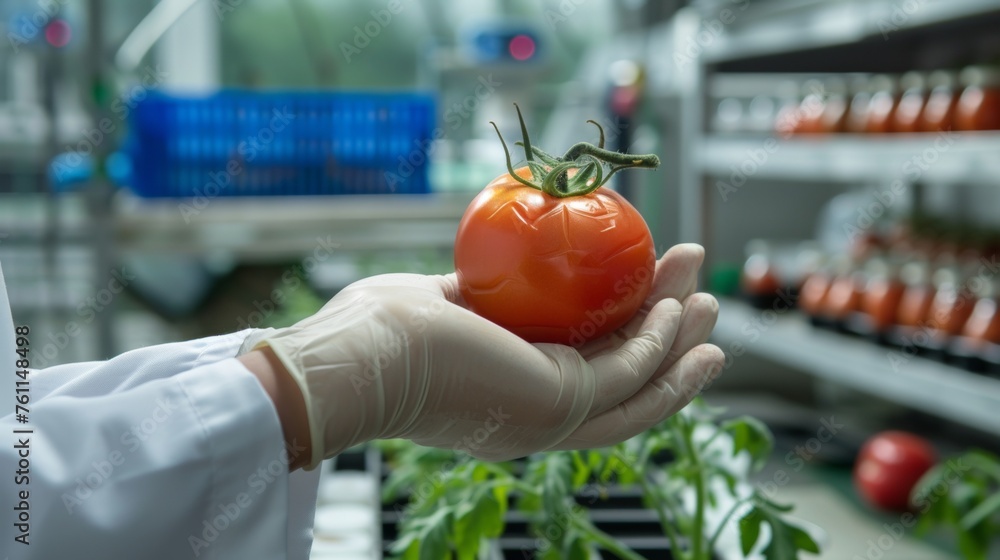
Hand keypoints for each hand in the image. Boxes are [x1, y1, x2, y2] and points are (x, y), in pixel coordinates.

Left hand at [239, 244, 723, 469]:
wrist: (361, 354)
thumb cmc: (386, 331)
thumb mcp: (458, 307)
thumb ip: (499, 300)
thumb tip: (523, 266)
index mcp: (513, 404)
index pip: (589, 382)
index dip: (633, 350)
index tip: (660, 312)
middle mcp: (538, 421)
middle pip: (627, 389)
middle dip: (671, 346)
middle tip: (702, 302)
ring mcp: (550, 419)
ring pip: (638, 387)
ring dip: (679, 345)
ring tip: (709, 300)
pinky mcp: (557, 402)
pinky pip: (625, 371)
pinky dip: (656, 340)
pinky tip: (672, 307)